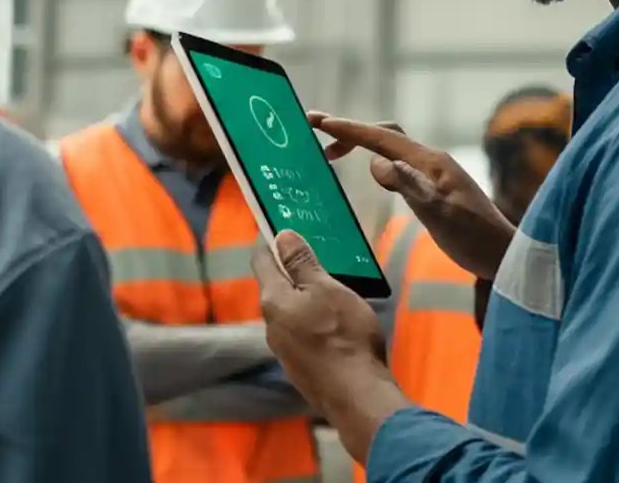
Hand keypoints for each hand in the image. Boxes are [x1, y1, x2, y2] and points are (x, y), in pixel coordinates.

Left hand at [252, 231, 410, 462]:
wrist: (356, 395)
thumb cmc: (343, 334)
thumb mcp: (328, 289)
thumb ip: (303, 264)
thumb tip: (281, 235)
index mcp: (274, 301)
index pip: (262, 261)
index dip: (268, 240)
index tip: (276, 223)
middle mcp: (271, 325)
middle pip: (275, 287)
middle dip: (289, 268)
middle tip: (312, 251)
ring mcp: (284, 349)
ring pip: (289, 311)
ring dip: (302, 295)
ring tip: (327, 284)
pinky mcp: (300, 366)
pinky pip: (300, 331)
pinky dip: (311, 317)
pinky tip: (332, 319)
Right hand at [309, 112, 515, 279]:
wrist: (502, 254)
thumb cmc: (474, 238)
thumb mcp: (439, 214)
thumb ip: (410, 187)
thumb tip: (377, 162)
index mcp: (431, 163)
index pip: (384, 138)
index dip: (350, 130)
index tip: (318, 122)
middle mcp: (432, 162)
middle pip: (385, 135)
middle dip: (351, 132)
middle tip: (317, 134)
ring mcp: (434, 173)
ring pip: (391, 148)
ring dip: (362, 144)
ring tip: (331, 153)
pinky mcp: (434, 187)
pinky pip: (398, 164)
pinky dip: (376, 159)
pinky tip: (369, 170)